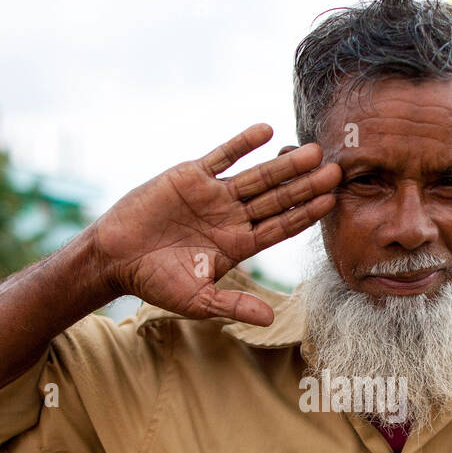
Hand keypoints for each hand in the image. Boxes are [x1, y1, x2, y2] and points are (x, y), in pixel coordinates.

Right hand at [95, 123, 340, 324]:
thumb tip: (270, 320)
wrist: (115, 256)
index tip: (331, 201)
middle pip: (277, 198)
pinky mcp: (191, 176)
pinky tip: (267, 131)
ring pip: (257, 176)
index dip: (305, 214)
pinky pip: (222, 156)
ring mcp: (214, 195)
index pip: (280, 227)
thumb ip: (234, 305)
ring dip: (284, 163)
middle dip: (305, 185)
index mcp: (238, 245)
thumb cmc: (155, 282)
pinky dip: (242, 143)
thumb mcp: (197, 300)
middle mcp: (232, 217)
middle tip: (336, 170)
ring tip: (312, 150)